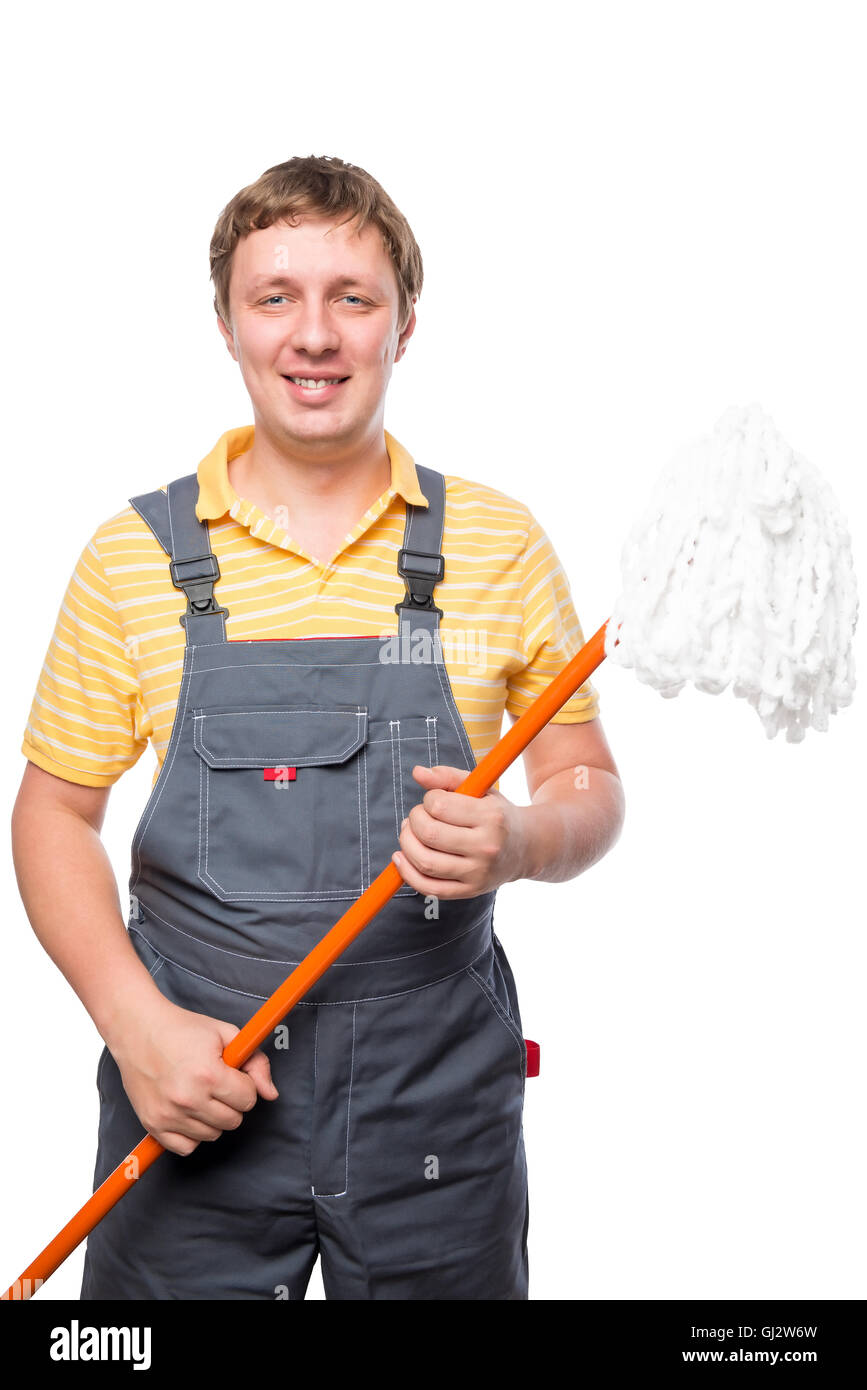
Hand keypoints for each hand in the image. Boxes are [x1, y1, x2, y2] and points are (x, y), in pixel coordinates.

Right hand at [110, 994, 278, 1156]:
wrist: (138, 1029)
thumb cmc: (182, 1029)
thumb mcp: (226, 1034)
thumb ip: (256, 1062)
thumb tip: (271, 1094)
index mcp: (209, 1074)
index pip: (248, 1099)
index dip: (245, 1084)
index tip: (233, 1074)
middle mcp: (188, 1098)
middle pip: (233, 1120)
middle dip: (231, 1102)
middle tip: (217, 1083)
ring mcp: (169, 1114)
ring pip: (213, 1135)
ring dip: (213, 1118)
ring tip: (200, 1093)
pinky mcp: (153, 1125)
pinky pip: (186, 1147)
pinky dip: (192, 1134)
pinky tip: (188, 1112)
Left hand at [391, 763, 527, 899]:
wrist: (526, 848)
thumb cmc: (496, 814)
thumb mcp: (481, 789)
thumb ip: (448, 776)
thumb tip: (417, 772)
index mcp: (491, 817)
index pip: (439, 806)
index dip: (427, 800)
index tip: (433, 801)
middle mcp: (487, 847)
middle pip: (430, 834)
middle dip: (413, 821)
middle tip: (417, 817)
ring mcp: (479, 873)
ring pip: (425, 862)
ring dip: (406, 845)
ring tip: (410, 834)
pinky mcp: (470, 891)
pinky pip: (429, 888)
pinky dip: (408, 873)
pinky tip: (402, 857)